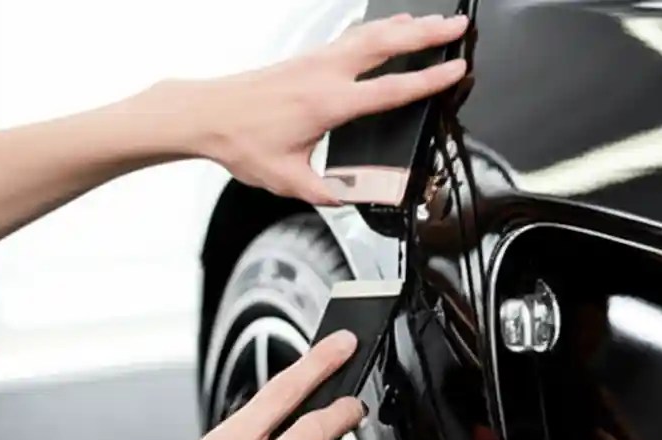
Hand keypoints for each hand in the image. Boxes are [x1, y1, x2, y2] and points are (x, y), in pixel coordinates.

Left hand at [167, 13, 468, 204]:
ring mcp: (314, 61)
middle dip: (426, 33)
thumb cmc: (241, 142)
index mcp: (326, 104)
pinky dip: (378, 29)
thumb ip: (331, 191)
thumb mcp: (290, 180)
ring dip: (406, 25)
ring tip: (435, 20)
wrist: (204, 115)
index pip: (389, 89)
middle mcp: (323, 74)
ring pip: (369, 33)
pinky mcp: (307, 59)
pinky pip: (352, 36)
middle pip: (386, 45)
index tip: (455, 70)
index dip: (427, 80)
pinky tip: (389, 27)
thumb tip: (364, 197)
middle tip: (457, 27)